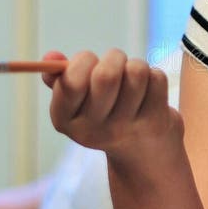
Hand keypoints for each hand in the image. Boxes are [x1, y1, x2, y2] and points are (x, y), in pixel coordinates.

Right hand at [42, 49, 181, 158]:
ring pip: (136, 72)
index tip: (89, 61)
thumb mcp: (77, 101)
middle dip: (113, 57)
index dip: (82, 61)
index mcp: (66, 121)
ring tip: (134, 76)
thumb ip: (61, 78)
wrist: (142, 151)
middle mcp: (94, 131)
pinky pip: (157, 78)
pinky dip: (154, 75)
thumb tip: (51, 57)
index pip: (71, 82)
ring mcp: (126, 129)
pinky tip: (149, 90)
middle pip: (106, 75)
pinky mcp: (155, 123)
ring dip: (136, 65)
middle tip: (116, 61)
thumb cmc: (104, 112)